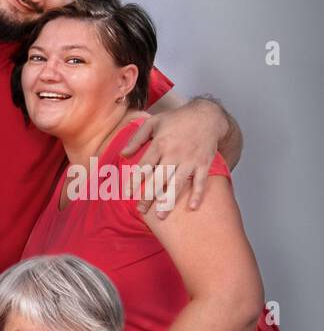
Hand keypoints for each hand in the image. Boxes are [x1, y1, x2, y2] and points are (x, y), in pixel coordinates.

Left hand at [120, 99, 227, 217]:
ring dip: (169, 200)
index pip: (143, 167)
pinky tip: (192, 207)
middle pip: (158, 179)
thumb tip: (123, 155)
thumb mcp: (153, 122)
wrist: (208, 114)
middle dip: (148, 196)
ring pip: (177, 183)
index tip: (127, 194)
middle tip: (141, 211)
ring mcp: (190, 159)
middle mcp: (174, 153)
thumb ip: (136, 138)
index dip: (134, 182)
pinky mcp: (204, 163)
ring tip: (161, 216)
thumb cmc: (177, 119)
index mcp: (160, 144)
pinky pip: (201, 181)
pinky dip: (197, 194)